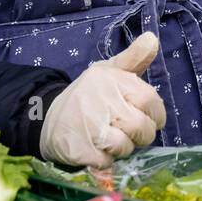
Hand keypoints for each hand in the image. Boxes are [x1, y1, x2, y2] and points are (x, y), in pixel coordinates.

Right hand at [39, 32, 166, 168]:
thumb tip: (152, 38)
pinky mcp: (78, 149)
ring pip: (125, 147)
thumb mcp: (108, 71)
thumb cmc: (88, 96)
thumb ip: (133, 58)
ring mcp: (88, 125)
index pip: (150, 100)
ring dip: (122, 149)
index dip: (155, 115)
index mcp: (110, 80)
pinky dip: (105, 160)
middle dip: (140, 136)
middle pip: (141, 128)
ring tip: (109, 139)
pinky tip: (95, 149)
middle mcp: (100, 100)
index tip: (147, 118)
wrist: (46, 117)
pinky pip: (107, 162)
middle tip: (126, 131)